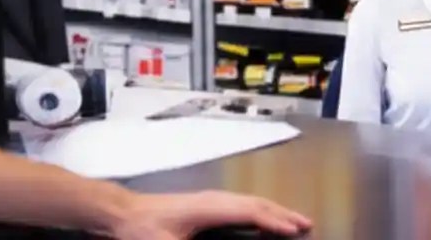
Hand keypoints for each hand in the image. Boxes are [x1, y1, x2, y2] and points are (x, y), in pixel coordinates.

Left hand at [110, 190, 311, 239]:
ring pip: (251, 202)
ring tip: (294, 221)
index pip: (251, 212)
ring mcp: (212, 199)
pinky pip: (243, 205)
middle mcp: (215, 199)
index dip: (275, 222)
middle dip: (284, 214)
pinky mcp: (207, 204)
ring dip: (274, 211)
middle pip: (257, 204)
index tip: (296, 230)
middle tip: (307, 224)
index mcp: (210, 208)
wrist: (123, 214)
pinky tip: (264, 219)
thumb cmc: (143, 231)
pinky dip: (260, 211)